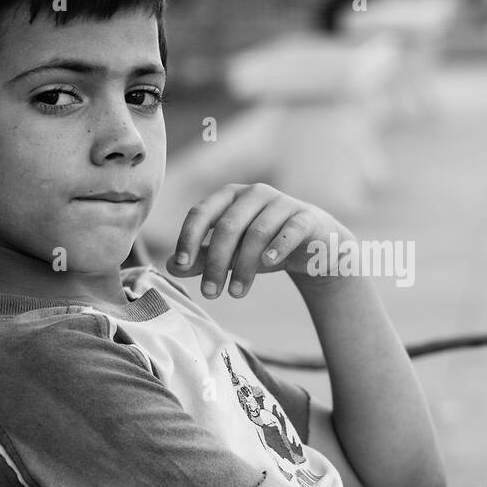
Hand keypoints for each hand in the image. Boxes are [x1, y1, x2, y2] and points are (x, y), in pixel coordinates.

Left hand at [166, 183, 353, 297]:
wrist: (315, 247)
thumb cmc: (265, 247)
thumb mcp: (232, 254)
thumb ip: (203, 258)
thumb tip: (171, 266)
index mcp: (230, 196)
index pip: (201, 213)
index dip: (188, 238)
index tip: (181, 265)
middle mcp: (255, 193)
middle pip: (228, 226)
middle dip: (216, 262)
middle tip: (210, 293)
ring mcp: (283, 203)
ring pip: (257, 232)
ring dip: (243, 266)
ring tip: (235, 293)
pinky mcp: (306, 217)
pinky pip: (289, 230)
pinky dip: (278, 246)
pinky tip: (269, 263)